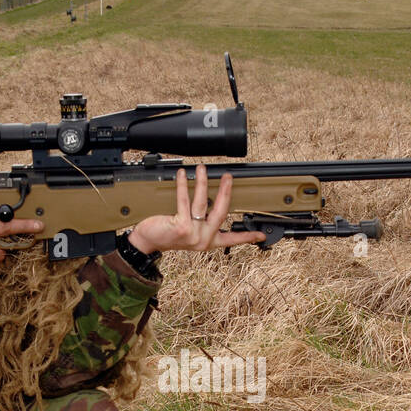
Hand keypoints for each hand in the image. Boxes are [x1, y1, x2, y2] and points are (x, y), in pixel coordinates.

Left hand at [129, 164, 265, 253]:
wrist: (148, 242)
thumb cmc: (167, 234)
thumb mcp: (188, 231)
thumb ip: (201, 220)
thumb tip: (210, 197)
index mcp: (208, 242)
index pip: (232, 239)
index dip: (247, 236)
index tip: (262, 234)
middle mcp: (203, 239)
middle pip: (221, 212)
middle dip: (225, 192)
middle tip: (228, 176)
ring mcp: (193, 234)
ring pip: (203, 203)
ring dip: (203, 182)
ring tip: (202, 168)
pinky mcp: (181, 226)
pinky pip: (184, 201)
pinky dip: (183, 185)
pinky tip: (183, 175)